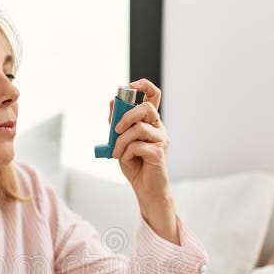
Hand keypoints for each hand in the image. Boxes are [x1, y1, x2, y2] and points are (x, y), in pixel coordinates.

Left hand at [108, 78, 170, 201]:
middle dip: (126, 116)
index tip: (130, 86)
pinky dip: (125, 153)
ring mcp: (161, 139)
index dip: (144, 85)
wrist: (145, 188)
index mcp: (150, 122)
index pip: (154, 96)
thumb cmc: (135, 164)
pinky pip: (137, 146)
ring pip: (138, 128)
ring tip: (116, 153)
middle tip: (115, 130)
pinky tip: (125, 160)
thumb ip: (117, 123)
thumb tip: (112, 102)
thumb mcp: (120, 141)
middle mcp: (158, 127)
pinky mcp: (159, 152)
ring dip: (121, 141)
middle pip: (147, 108)